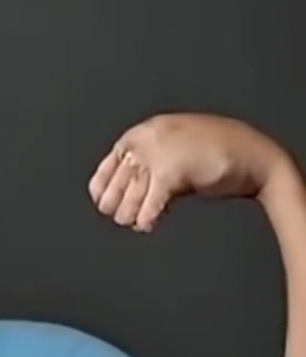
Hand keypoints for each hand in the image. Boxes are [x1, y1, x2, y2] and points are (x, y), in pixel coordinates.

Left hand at [87, 112, 291, 232]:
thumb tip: (126, 187)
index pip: (112, 161)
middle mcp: (149, 141)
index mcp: (147, 131)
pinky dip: (145, 220)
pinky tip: (147, 225)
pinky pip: (148, 206)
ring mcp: (159, 156)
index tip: (100, 200)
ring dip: (130, 214)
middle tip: (122, 215)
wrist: (255, 157)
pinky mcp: (171, 174)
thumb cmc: (220, 153)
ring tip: (138, 221)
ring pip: (128, 197)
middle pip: (117, 182)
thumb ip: (151, 160)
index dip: (102, 185)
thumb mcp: (176, 148)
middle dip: (117, 203)